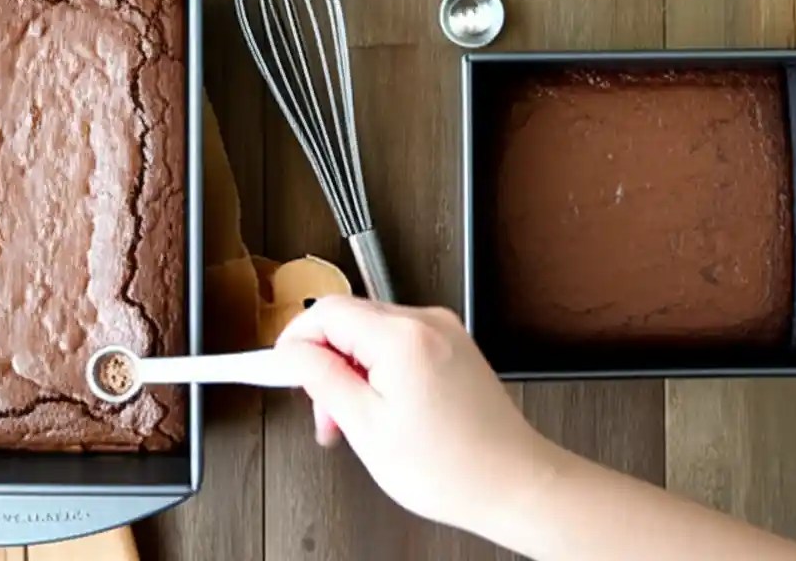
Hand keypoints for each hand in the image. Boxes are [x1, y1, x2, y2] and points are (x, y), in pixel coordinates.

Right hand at [274, 295, 555, 531]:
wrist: (513, 484)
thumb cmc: (452, 468)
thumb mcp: (366, 427)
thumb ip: (323, 380)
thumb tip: (293, 352)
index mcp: (403, 337)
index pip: (328, 311)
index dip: (297, 339)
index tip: (282, 369)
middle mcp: (427, 322)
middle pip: (349, 320)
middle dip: (326, 362)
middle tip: (323, 413)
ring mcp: (444, 331)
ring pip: (372, 333)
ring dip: (351, 370)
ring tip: (353, 420)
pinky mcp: (453, 346)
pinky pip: (399, 344)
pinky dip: (379, 370)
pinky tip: (380, 409)